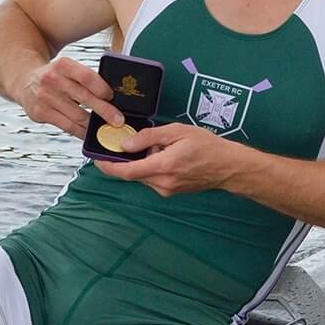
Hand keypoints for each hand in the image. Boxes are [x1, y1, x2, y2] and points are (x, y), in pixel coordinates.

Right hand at [19, 56, 123, 138]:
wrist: (24, 81)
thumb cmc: (55, 76)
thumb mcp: (68, 69)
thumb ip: (86, 79)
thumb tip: (112, 98)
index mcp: (63, 65)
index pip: (86, 76)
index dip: (101, 88)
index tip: (112, 97)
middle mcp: (52, 80)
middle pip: (84, 98)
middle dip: (105, 111)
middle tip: (119, 120)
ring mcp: (45, 98)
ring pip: (77, 116)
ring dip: (94, 125)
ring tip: (107, 129)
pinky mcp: (40, 114)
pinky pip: (67, 127)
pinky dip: (81, 132)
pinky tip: (89, 133)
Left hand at [93, 122, 234, 195]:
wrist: (228, 167)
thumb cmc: (207, 145)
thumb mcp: (177, 132)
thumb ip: (149, 137)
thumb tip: (126, 144)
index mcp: (162, 167)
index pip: (127, 171)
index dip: (108, 167)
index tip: (96, 159)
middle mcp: (162, 183)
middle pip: (133, 173)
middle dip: (132, 157)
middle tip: (143, 141)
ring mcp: (167, 191)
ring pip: (144, 175)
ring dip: (145, 162)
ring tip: (165, 147)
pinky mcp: (171, 192)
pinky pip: (153, 179)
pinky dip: (154, 167)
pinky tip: (170, 156)